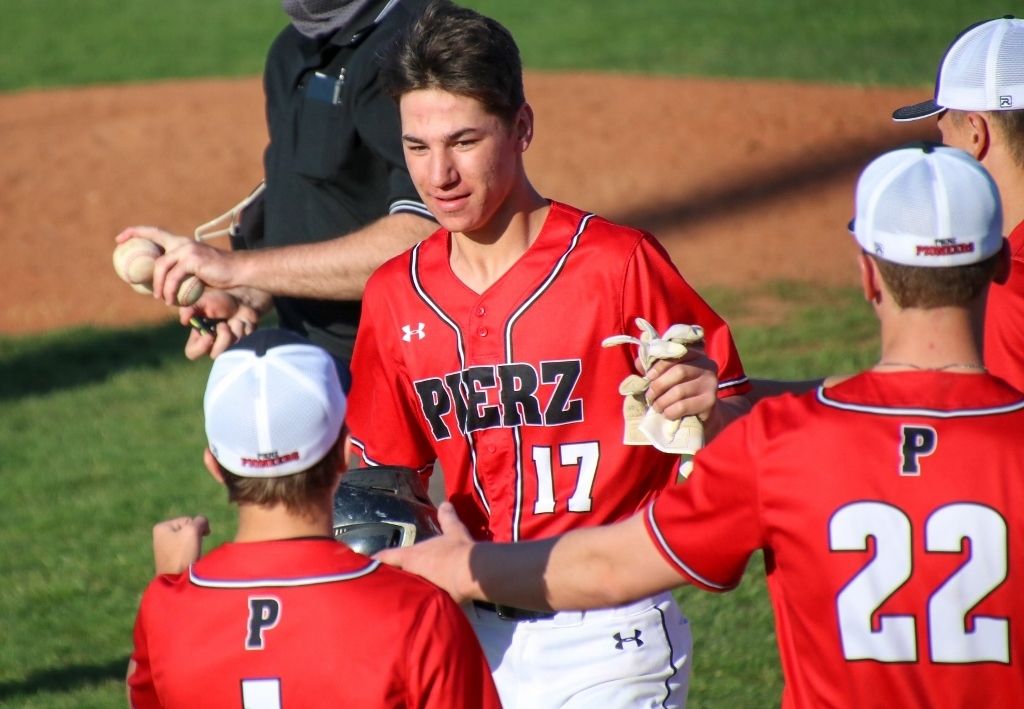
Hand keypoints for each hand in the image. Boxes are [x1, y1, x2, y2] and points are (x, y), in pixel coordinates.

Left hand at [117, 225, 237, 305]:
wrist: (240, 272)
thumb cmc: (222, 275)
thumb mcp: (199, 273)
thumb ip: (183, 275)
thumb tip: (168, 289)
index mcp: (184, 244)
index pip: (155, 233)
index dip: (136, 233)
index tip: (120, 239)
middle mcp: (183, 243)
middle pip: (155, 248)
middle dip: (137, 257)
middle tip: (129, 277)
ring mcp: (188, 250)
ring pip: (161, 266)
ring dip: (158, 286)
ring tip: (161, 299)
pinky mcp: (192, 260)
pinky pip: (173, 277)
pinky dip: (169, 290)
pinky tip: (170, 300)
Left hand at [152, 515, 209, 574]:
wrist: (177, 581)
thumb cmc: (182, 554)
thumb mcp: (192, 531)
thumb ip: (200, 520)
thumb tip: (203, 525)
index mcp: (161, 527)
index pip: (188, 520)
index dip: (195, 530)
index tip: (192, 542)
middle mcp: (160, 536)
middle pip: (187, 530)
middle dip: (194, 538)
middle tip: (192, 550)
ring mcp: (164, 548)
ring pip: (188, 540)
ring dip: (194, 546)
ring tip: (191, 556)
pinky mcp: (170, 559)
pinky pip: (185, 551)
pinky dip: (191, 554)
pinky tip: (188, 561)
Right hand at [178, 290, 259, 358]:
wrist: (240, 298)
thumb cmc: (218, 300)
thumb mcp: (202, 302)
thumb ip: (190, 309)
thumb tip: (184, 321)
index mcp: (199, 336)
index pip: (192, 353)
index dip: (199, 348)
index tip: (208, 336)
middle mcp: (213, 344)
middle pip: (215, 354)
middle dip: (222, 338)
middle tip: (223, 325)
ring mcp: (230, 344)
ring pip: (232, 349)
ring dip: (233, 330)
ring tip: (232, 319)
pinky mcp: (244, 342)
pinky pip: (245, 342)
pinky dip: (243, 328)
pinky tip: (242, 320)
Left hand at [375, 502, 475, 602]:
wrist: (470, 573)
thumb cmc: (457, 549)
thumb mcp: (454, 530)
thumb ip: (447, 518)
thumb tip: (445, 504)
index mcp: (411, 557)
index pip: (386, 557)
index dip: (376, 559)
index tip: (366, 562)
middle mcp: (410, 574)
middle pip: (395, 576)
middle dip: (391, 578)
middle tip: (388, 578)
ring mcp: (418, 591)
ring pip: (406, 591)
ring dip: (406, 591)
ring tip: (405, 593)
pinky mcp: (430, 604)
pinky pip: (421, 604)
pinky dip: (420, 604)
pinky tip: (422, 607)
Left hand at [643, 345, 718, 420]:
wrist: (702, 414)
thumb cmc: (682, 391)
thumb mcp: (668, 377)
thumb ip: (655, 368)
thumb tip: (638, 362)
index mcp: (695, 355)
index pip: (676, 354)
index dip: (659, 366)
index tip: (648, 377)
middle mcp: (707, 366)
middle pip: (679, 371)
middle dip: (659, 385)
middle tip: (649, 396)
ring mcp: (711, 384)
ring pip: (679, 391)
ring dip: (662, 401)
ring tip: (656, 407)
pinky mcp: (709, 401)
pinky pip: (683, 406)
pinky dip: (670, 411)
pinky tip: (667, 414)